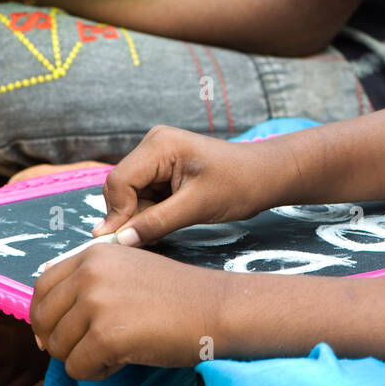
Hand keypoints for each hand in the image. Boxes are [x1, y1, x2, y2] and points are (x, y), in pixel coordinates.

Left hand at [30, 243, 223, 378]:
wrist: (215, 309)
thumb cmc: (176, 297)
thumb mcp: (127, 272)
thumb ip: (87, 285)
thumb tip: (40, 328)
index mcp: (94, 254)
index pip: (41, 286)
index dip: (44, 315)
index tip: (59, 331)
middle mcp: (90, 273)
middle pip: (43, 320)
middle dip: (60, 341)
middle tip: (90, 347)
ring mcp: (97, 303)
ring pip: (57, 347)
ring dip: (82, 357)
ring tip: (115, 350)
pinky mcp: (106, 336)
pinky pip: (77, 368)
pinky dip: (97, 373)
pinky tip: (123, 360)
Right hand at [91, 125, 280, 246]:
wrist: (265, 176)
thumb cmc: (238, 185)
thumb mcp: (196, 207)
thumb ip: (155, 223)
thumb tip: (119, 240)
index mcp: (159, 145)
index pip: (118, 182)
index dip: (118, 213)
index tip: (126, 240)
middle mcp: (153, 145)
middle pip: (120, 188)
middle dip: (132, 215)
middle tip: (154, 234)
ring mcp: (157, 157)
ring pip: (129, 195)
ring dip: (142, 216)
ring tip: (172, 221)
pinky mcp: (162, 170)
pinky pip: (143, 195)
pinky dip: (150, 212)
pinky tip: (172, 217)